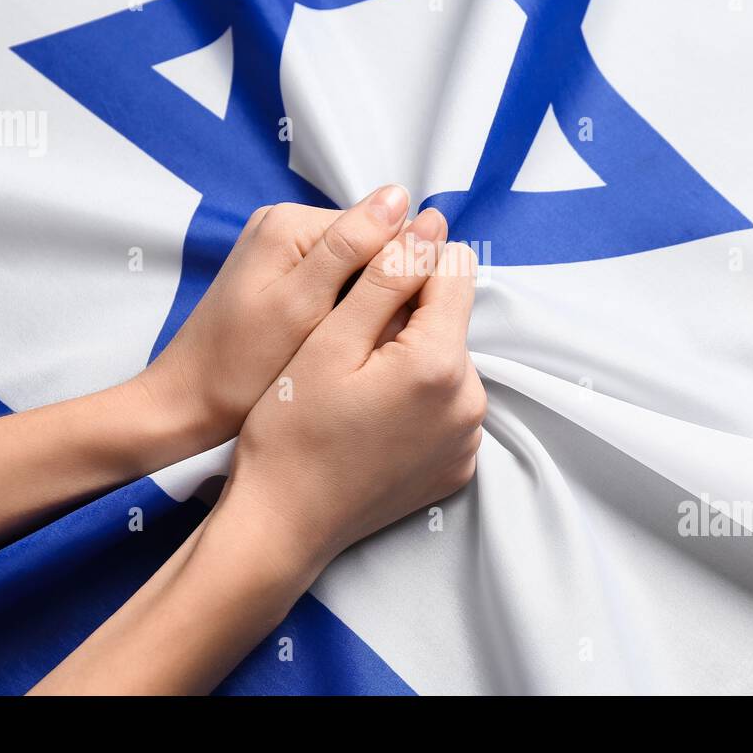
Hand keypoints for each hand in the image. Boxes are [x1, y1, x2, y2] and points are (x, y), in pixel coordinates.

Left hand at [135, 185, 411, 454]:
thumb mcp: (302, 306)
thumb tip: (398, 196)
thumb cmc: (240, 368)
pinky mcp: (280, 275)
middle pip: (368, 243)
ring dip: (365, 300)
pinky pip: (333, 281)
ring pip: (356, 265)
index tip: (389, 319)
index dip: (400, 271)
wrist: (188, 402)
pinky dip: (344, 308)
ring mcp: (280, 249)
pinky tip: (337, 338)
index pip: (381, 225)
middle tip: (369, 337)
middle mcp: (284, 224)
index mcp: (291, 223)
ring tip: (352, 341)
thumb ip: (349, 249)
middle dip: (381, 286)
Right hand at [212, 206, 486, 577]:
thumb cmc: (290, 430)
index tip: (368, 275)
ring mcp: (468, 441)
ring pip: (448, 363)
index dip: (410, 260)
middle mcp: (470, 403)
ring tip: (353, 381)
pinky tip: (370, 414)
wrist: (282, 525)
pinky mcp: (458, 468)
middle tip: (345, 340)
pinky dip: (417, 399)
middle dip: (408, 314)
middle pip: (451, 321)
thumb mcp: (328, 341)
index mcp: (441, 364)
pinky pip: (447, 408)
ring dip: (412, 356)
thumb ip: (386, 277)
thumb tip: (430, 227)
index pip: (453, 272)